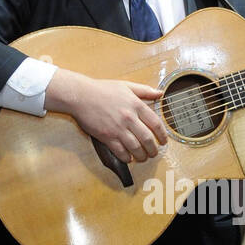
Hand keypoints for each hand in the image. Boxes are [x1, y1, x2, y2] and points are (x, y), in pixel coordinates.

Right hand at [47, 68, 165, 162]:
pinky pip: (120, 151)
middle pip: (148, 139)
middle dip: (153, 150)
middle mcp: (129, 118)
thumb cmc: (102, 89)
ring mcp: (118, 128)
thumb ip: (144, 90)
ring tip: (143, 158)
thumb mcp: (126, 86)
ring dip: (142, 156)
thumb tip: (160, 94)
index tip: (164, 141)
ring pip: (136, 148)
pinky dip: (127, 158)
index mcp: (136, 105)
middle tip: (154, 153)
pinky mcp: (107, 137)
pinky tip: (129, 158)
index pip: (156, 123)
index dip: (162, 135)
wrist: (81, 95)